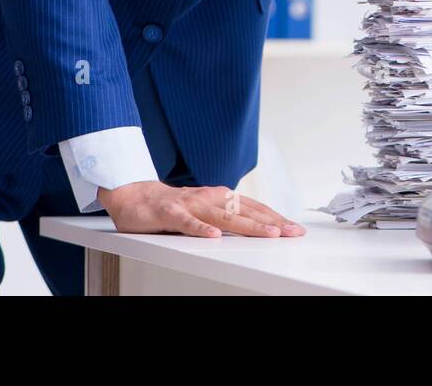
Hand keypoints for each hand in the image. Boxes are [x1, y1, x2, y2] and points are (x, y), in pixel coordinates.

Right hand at [98, 180, 305, 237]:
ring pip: (222, 217)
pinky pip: (187, 223)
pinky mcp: (170, 213)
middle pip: (246, 212)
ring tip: (267, 233)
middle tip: (291, 232)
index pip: (254, 208)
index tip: (295, 228)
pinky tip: (213, 236)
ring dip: (246, 225)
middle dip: (271, 222)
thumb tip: (258, 227)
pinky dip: (200, 229)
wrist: (136, 195)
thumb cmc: (175, 205)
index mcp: (221, 197)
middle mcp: (210, 198)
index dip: (276, 218)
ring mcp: (191, 205)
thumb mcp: (206, 210)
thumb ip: (228, 217)